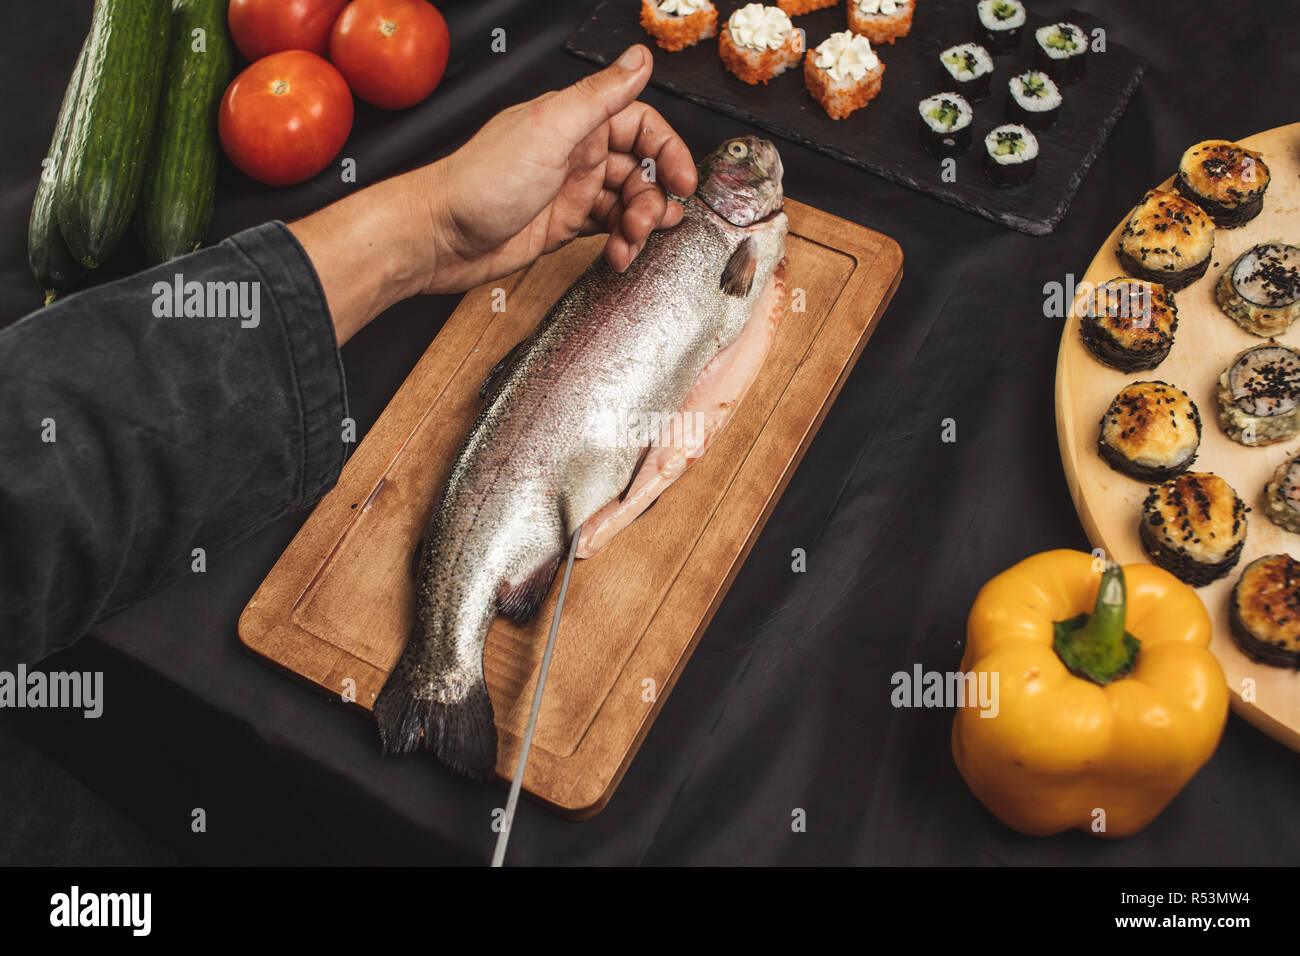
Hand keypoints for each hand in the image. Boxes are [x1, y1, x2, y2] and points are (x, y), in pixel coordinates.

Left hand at [419, 44, 696, 293]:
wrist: (441, 237)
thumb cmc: (479, 183)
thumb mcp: (550, 129)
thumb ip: (599, 95)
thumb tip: (638, 58)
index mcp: (576, 121)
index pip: (642, 125)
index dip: (668, 151)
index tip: (683, 179)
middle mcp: (577, 153)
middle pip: (641, 169)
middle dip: (654, 197)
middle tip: (649, 220)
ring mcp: (571, 190)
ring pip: (628, 203)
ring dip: (639, 225)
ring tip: (630, 241)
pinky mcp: (564, 225)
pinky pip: (609, 229)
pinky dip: (620, 243)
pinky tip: (616, 255)